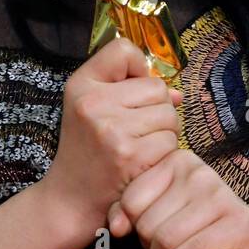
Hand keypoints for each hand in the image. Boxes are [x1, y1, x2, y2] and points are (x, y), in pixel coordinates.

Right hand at [45, 37, 183, 239]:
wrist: (71, 198)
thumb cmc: (87, 149)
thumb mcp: (90, 107)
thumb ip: (129, 88)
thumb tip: (177, 93)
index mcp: (81, 85)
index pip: (124, 50)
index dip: (137, 70)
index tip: (129, 91)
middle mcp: (94, 103)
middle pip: (157, 87)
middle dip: (156, 109)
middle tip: (135, 130)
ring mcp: (113, 129)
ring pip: (169, 115)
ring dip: (163, 133)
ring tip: (138, 146)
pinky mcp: (131, 155)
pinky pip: (170, 141)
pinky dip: (164, 153)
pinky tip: (143, 162)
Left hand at [106, 147, 248, 248]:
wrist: (245, 235)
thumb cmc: (194, 221)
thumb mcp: (159, 209)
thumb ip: (128, 211)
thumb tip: (116, 227)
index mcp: (175, 159)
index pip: (132, 199)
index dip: (130, 224)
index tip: (138, 235)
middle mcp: (198, 171)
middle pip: (148, 222)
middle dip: (146, 245)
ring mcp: (220, 194)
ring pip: (166, 238)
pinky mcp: (237, 222)